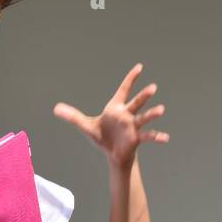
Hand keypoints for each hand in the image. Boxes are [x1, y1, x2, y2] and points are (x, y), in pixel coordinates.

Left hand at [53, 63, 168, 168]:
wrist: (112, 153)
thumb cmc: (102, 136)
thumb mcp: (85, 126)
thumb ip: (72, 116)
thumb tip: (55, 108)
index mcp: (116, 108)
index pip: (124, 90)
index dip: (131, 79)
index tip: (139, 67)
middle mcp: (127, 114)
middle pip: (136, 103)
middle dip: (144, 95)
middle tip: (153, 87)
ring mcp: (133, 126)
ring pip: (144, 118)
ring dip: (152, 114)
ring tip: (161, 110)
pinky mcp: (136, 138)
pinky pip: (148, 136)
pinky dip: (157, 137)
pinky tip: (166, 138)